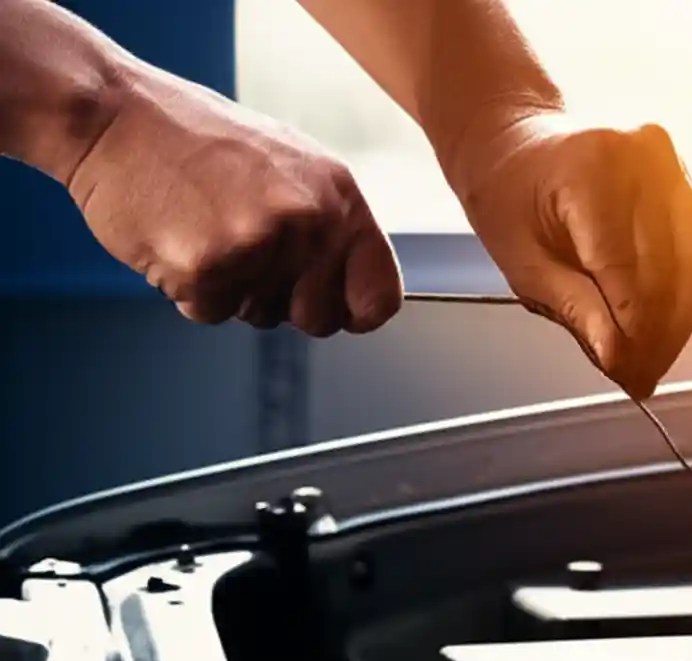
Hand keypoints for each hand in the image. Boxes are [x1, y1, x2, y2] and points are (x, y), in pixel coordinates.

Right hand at [65, 63, 402, 335]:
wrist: (116, 116)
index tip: (340, 312)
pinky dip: (189, 289)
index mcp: (339, 195)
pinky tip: (175, 237)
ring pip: (259, 316)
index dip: (357, 313)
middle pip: (319, 319)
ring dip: (232, 289)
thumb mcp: (291, 166)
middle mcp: (310, 221)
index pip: (381, 293)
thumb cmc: (200, 140)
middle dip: (284, 303)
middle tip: (246, 253)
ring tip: (205, 228)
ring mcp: (260, 245)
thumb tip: (360, 289)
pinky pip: (209, 313)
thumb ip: (330, 224)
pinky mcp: (208, 267)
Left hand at [456, 113, 691, 398]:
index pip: (629, 271)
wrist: (517, 145)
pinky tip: (664, 321)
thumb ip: (579, 310)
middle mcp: (641, 156)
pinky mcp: (685, 177)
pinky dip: (685, 289)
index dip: (636, 333)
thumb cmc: (509, 198)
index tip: (631, 376)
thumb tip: (620, 358)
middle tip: (642, 377)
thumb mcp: (524, 264)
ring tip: (653, 357)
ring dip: (681, 316)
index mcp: (590, 171)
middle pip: (670, 269)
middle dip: (660, 333)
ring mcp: (669, 162)